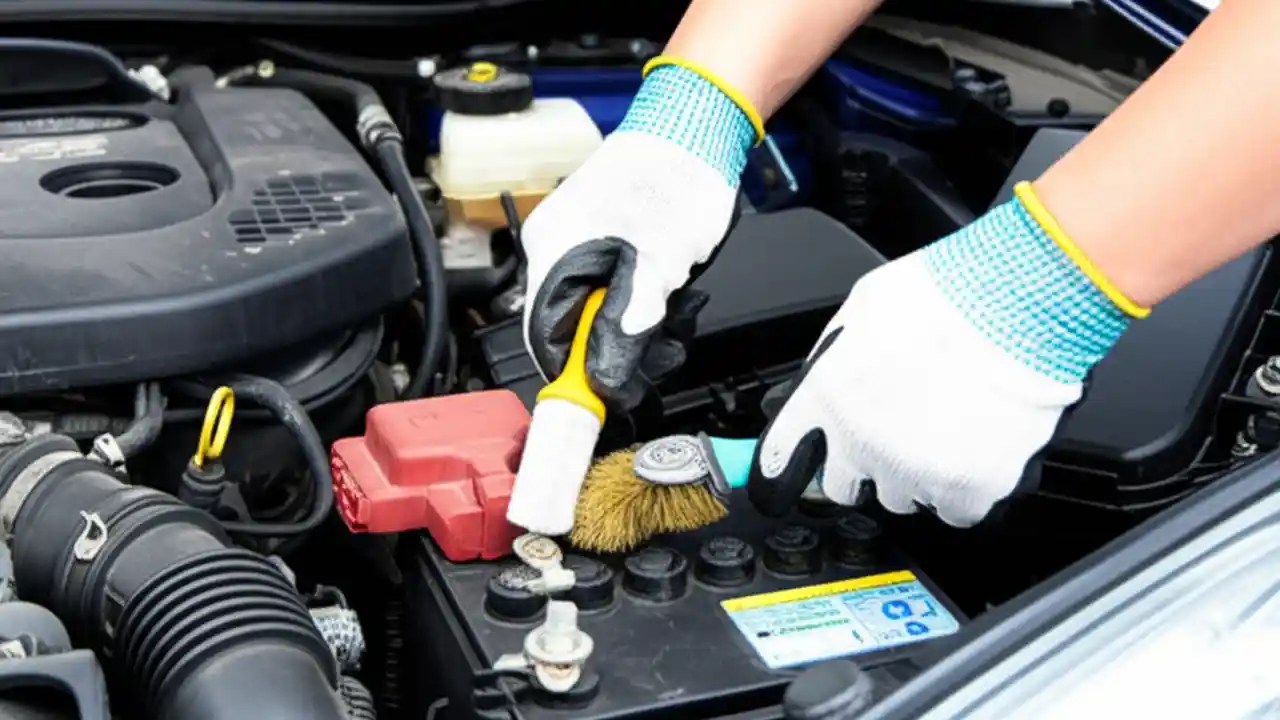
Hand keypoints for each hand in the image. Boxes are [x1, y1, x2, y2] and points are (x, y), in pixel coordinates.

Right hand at [521, 62, 756, 410]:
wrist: (697, 125)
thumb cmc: (676, 178)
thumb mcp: (656, 269)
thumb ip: (625, 330)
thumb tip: (604, 380)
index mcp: (552, 252)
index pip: (543, 339)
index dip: (575, 375)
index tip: (607, 398)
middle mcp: (555, 247)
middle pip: (571, 329)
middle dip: (617, 350)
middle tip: (660, 352)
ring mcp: (579, 241)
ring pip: (596, 312)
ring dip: (637, 327)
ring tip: (676, 315)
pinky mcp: (604, 239)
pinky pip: (612, 288)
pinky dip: (642, 302)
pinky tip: (672, 294)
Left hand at [747, 186, 1138, 526]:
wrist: (1016, 305)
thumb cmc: (949, 292)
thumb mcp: (864, 309)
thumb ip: (839, 357)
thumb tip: (837, 375)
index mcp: (827, 396)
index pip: (782, 453)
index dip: (789, 462)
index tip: (789, 474)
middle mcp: (860, 442)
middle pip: (842, 485)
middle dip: (865, 465)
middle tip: (898, 434)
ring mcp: (911, 471)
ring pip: (901, 497)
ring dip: (918, 474)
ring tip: (949, 428)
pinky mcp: (964, 490)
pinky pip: (957, 511)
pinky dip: (968, 491)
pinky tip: (978, 452)